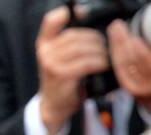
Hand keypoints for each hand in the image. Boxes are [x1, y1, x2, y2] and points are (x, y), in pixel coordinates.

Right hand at [36, 5, 109, 134]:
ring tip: (107, 56)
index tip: (80, 12)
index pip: (50, 21)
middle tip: (105, 44)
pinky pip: (86, 63)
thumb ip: (69, 46)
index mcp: (44, 44)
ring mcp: (52, 63)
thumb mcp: (59, 60)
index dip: (64, 14)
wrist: (54, 106)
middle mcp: (45, 51)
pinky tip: (105, 65)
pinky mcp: (63, 75)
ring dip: (99, 51)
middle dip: (94, 38)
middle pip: (74, 35)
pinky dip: (99, 62)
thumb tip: (90, 31)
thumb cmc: (62, 82)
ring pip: (82, 49)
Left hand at [108, 20, 150, 116]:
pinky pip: (119, 69)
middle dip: (126, 42)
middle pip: (136, 61)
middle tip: (121, 27)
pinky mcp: (129, 88)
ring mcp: (140, 87)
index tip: (136, 39)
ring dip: (117, 44)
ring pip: (125, 64)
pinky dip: (114, 53)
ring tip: (116, 29)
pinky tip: (113, 41)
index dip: (143, 53)